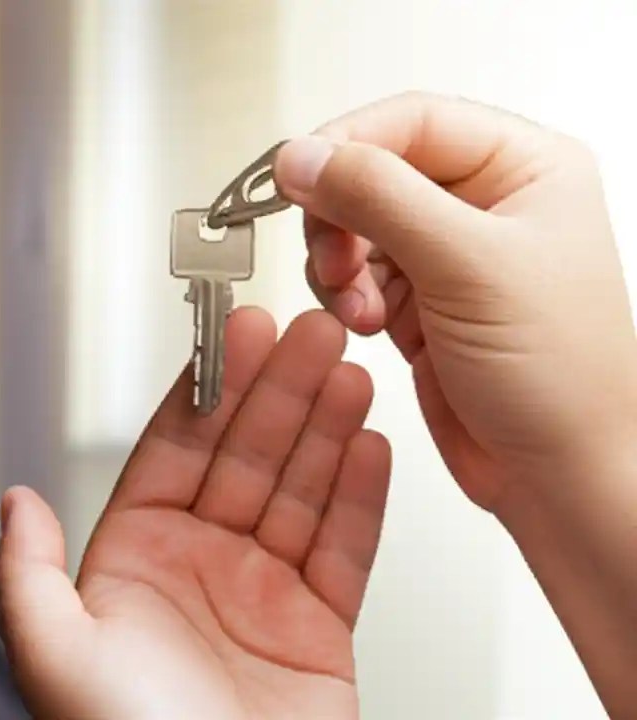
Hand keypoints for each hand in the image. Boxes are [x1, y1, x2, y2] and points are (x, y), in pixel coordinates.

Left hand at [0, 309, 389, 719]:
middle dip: (275, 392)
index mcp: (132, 561)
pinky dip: (362, 499)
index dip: (206, 392)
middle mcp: (197, 567)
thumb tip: (13, 498)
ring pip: (298, 490)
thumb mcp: (54, 655)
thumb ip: (26, 573)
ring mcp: (261, 593)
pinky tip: (370, 445)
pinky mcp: (318, 629)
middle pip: (243, 458)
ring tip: (346, 368)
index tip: (232, 336)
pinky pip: (344, 550)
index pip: (173, 453)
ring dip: (323, 428)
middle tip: (306, 330)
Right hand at [272, 92, 636, 715]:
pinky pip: (351, 276)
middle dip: (338, 218)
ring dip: (338, 266)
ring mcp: (448, 254)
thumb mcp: (467, 266)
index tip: (295, 177)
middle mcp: (485, 204)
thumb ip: (378, 198)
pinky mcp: (419, 301)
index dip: (347, 143)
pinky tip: (366, 326)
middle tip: (332, 256)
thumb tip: (305, 156)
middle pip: (371, 172)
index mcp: (524, 168)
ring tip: (359, 307)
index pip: (412, 121)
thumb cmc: (561, 376)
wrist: (561, 473)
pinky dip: (343, 299)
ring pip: (352, 226)